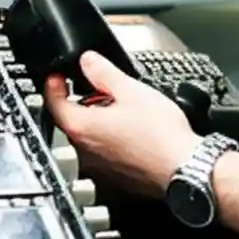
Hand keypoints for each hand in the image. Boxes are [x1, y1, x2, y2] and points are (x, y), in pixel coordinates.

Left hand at [45, 51, 201, 198]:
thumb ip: (103, 73)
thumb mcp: (130, 90)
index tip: (58, 77)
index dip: (53, 85)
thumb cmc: (160, 134)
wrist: (185, 167)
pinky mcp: (116, 177)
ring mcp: (99, 168)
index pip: (53, 103)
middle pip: (70, 120)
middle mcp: (84, 151)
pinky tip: (132, 131)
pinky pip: (104, 154)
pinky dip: (111, 139)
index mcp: (82, 127)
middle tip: (95, 88)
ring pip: (88, 138)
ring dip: (97, 121)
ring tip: (120, 108)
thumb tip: (87, 61)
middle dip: (79, 102)